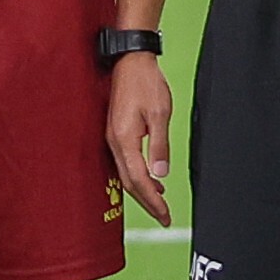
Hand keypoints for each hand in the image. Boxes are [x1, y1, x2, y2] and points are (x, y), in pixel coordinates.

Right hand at [103, 52, 172, 225]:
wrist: (130, 62)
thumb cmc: (146, 83)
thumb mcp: (160, 114)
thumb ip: (159, 145)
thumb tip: (160, 174)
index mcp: (124, 139)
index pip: (138, 180)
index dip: (152, 201)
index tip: (165, 216)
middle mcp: (115, 142)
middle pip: (129, 182)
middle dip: (147, 202)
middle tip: (164, 217)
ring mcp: (113, 138)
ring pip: (126, 175)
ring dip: (143, 191)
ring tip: (161, 203)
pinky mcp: (116, 133)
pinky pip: (125, 163)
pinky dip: (138, 177)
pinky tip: (152, 179)